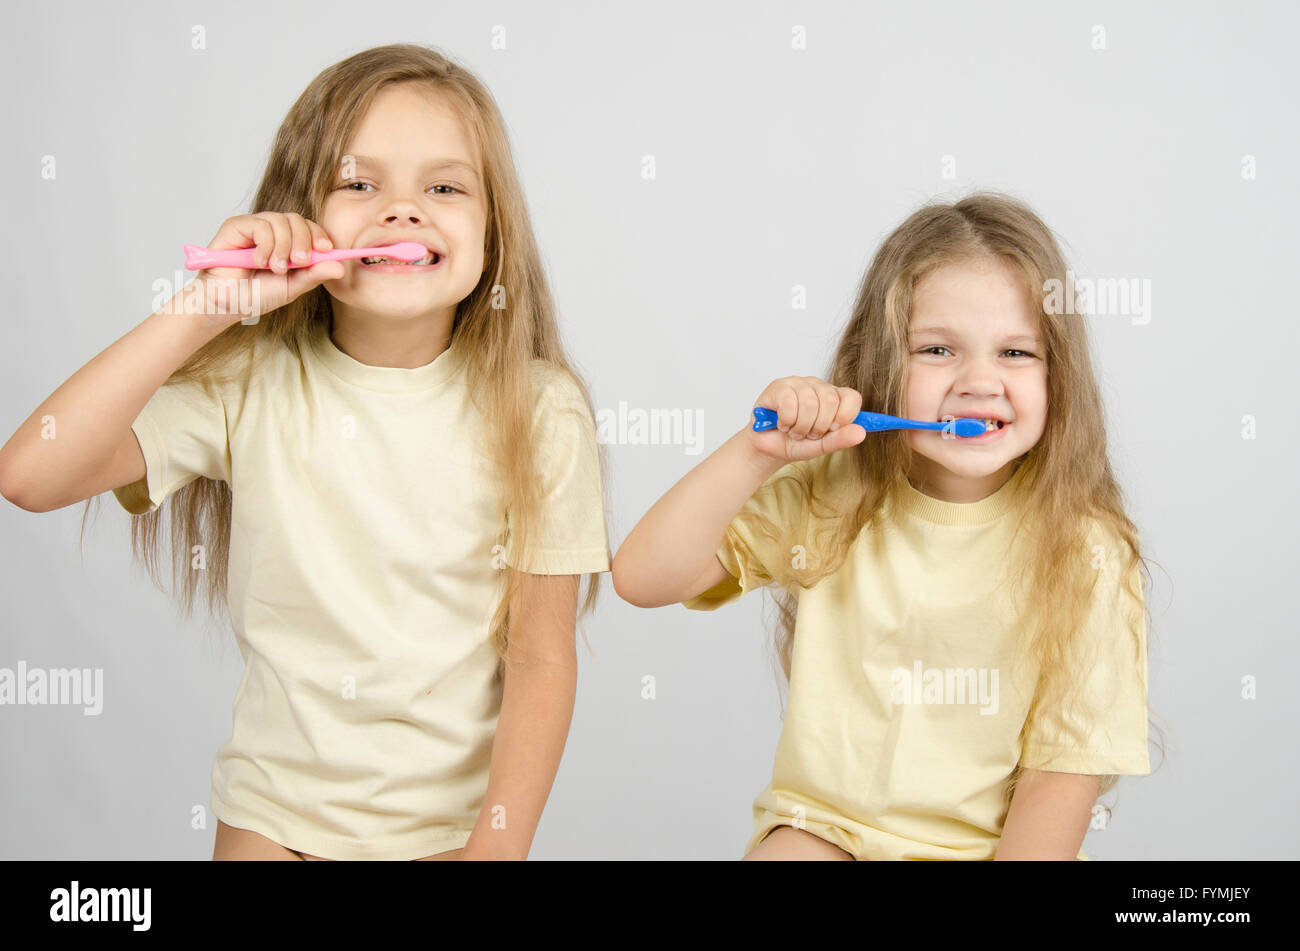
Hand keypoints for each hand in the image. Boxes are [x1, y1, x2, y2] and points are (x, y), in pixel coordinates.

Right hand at [193, 211, 344, 319]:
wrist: (227, 304)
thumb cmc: (256, 295)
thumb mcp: (292, 287)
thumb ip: (314, 275)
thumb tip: (341, 267)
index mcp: (287, 243)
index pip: (308, 228)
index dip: (319, 235)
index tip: (326, 249)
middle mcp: (272, 231)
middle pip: (297, 219)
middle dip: (303, 240)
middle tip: (299, 262)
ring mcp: (254, 226)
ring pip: (280, 220)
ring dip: (283, 246)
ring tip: (276, 268)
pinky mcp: (237, 226)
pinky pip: (260, 225)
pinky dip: (266, 245)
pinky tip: (259, 262)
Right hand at [749, 376, 866, 461]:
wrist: (769, 448)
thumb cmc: (796, 443)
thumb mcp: (822, 446)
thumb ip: (841, 439)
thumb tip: (861, 432)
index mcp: (834, 398)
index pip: (852, 397)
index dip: (844, 416)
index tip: (832, 430)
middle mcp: (818, 386)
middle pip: (830, 401)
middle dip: (818, 427)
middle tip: (809, 434)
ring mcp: (798, 383)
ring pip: (809, 403)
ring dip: (800, 427)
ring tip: (794, 431)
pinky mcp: (779, 386)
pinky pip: (789, 403)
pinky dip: (786, 422)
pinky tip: (782, 424)